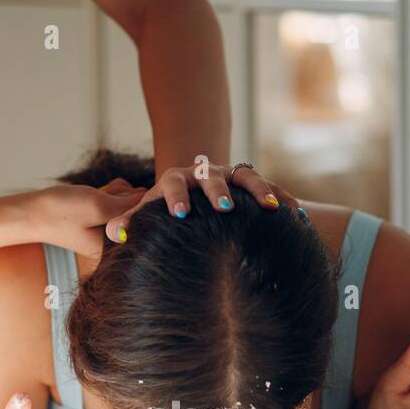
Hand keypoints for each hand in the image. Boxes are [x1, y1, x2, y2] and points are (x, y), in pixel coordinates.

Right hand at [23, 184, 145, 256]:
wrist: (30, 213)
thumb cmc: (62, 212)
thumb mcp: (100, 206)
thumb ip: (129, 205)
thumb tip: (152, 199)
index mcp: (117, 246)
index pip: (145, 220)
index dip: (138, 202)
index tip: (117, 199)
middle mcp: (116, 241)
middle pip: (138, 210)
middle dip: (124, 196)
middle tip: (98, 198)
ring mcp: (109, 230)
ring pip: (127, 201)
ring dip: (115, 191)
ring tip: (94, 195)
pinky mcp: (102, 220)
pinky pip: (115, 201)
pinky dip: (109, 192)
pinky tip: (95, 193)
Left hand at [103, 162, 300, 241]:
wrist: (192, 188)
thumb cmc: (166, 211)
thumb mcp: (146, 213)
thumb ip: (129, 222)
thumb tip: (112, 234)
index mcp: (176, 180)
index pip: (172, 184)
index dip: (176, 198)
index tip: (179, 213)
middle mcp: (205, 174)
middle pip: (212, 177)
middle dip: (219, 191)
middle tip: (224, 207)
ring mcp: (232, 177)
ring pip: (247, 176)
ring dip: (259, 190)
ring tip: (269, 207)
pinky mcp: (253, 186)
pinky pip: (272, 189)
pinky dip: (284, 199)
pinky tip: (298, 215)